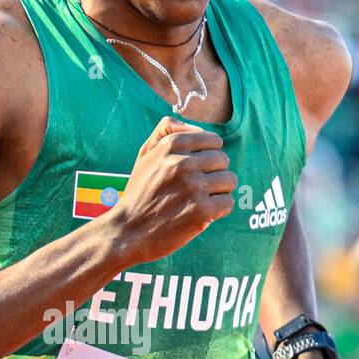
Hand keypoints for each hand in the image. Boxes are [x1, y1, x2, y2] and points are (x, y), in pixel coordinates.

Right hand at [101, 117, 235, 265]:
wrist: (128, 231)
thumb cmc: (139, 193)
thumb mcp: (144, 155)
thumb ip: (165, 132)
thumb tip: (192, 126)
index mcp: (172, 145)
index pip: (214, 141)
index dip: (209, 156)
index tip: (198, 170)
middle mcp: (183, 163)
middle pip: (224, 160)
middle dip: (215, 174)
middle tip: (199, 188)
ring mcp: (193, 187)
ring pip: (229, 180)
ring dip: (219, 192)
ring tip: (202, 200)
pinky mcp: (201, 211)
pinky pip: (228, 203)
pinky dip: (220, 210)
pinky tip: (204, 214)